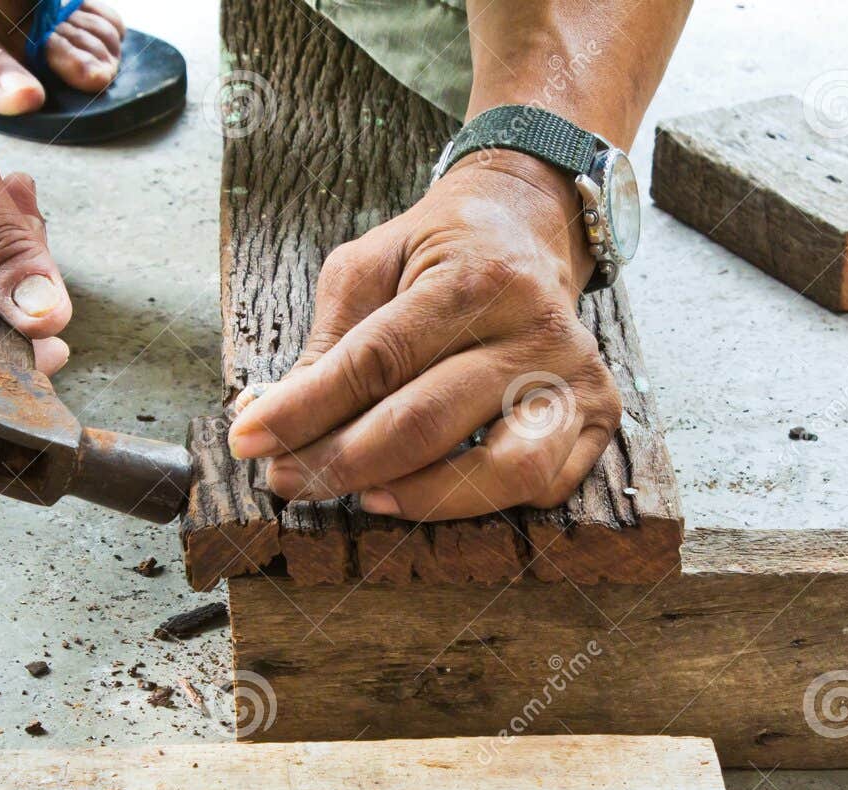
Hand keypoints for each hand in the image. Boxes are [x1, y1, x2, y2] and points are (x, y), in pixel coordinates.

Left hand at [225, 151, 621, 520]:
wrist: (527, 228)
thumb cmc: (439, 252)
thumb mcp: (370, 267)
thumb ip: (327, 345)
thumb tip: (267, 421)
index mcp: (475, 278)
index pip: (377, 361)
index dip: (307, 409)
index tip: (251, 441)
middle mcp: (536, 328)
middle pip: (428, 423)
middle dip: (343, 463)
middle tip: (289, 481)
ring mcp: (575, 376)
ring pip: (501, 470)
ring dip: (417, 498)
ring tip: (363, 498)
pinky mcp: (597, 412)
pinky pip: (541, 486)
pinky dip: (480, 503)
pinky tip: (423, 491)